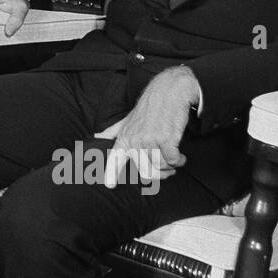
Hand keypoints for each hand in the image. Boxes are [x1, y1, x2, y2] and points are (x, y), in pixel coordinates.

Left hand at [97, 66, 198, 188]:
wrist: (168, 91)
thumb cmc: (149, 107)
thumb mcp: (127, 119)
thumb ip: (113, 130)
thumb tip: (97, 136)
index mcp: (125, 137)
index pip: (115, 158)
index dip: (111, 173)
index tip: (109, 186)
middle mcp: (135, 140)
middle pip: (145, 171)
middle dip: (159, 174)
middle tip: (167, 170)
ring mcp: (149, 140)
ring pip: (160, 167)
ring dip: (170, 166)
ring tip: (174, 157)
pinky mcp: (165, 139)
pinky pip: (172, 160)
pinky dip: (178, 160)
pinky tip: (180, 155)